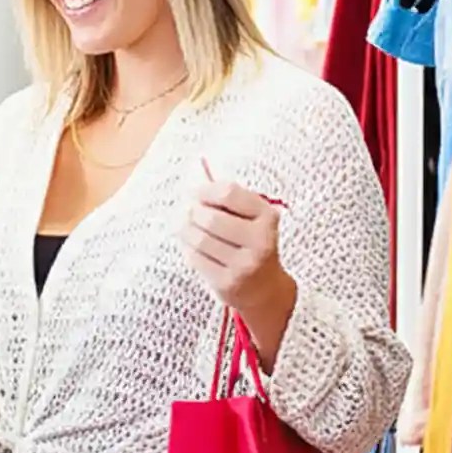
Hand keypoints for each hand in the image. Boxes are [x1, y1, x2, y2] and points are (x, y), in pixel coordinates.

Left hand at [181, 179, 297, 370]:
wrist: (264, 289)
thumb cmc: (251, 242)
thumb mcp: (249, 215)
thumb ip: (226, 193)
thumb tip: (197, 163)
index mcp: (267, 216)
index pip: (227, 192)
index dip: (204, 190)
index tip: (195, 193)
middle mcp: (260, 241)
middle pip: (210, 217)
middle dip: (192, 211)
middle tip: (186, 211)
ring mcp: (244, 265)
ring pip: (199, 238)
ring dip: (185, 229)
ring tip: (184, 226)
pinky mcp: (227, 283)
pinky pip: (195, 258)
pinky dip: (187, 248)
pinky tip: (190, 245)